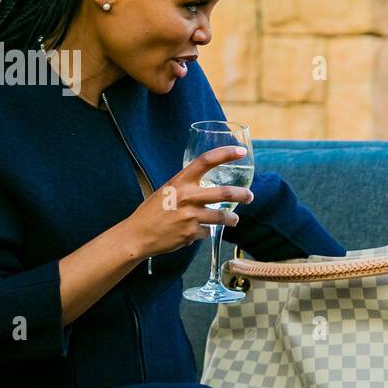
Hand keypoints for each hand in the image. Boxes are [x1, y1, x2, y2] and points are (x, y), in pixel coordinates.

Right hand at [121, 145, 255, 256]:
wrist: (137, 235)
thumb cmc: (153, 211)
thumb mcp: (168, 190)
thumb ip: (187, 187)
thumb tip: (209, 186)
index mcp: (180, 181)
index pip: (205, 161)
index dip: (225, 154)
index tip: (241, 151)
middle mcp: (186, 196)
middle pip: (225, 193)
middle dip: (243, 195)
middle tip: (250, 196)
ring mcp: (190, 216)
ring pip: (222, 217)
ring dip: (232, 219)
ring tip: (234, 220)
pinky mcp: (191, 233)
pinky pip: (206, 231)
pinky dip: (203, 232)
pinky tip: (193, 232)